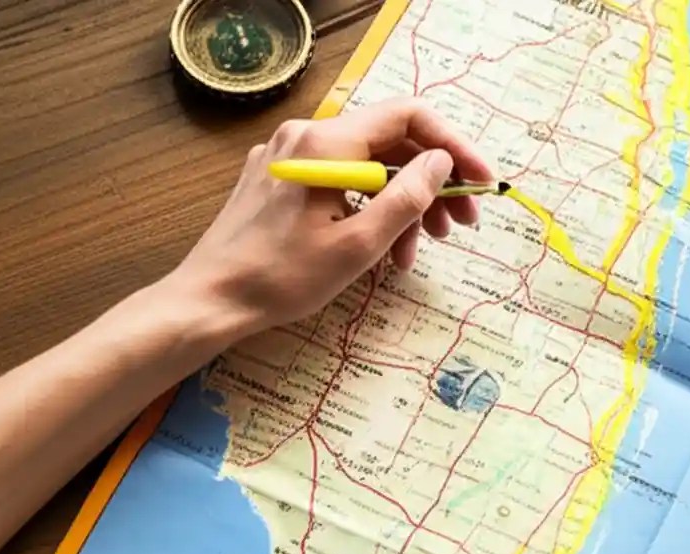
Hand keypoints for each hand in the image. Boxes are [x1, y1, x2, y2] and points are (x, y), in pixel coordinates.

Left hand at [165, 97, 493, 340]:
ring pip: (366, 165)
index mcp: (327, 144)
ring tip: (418, 251)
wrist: (209, 300)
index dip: (453, 145)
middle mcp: (306, 137)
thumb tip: (442, 162)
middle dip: (431, 183)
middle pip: (389, 142)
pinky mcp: (278, 179)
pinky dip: (368, 208)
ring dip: (402, 203)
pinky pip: (338, 180)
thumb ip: (407, 197)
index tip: (480, 182)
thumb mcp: (358, 244)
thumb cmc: (281, 278)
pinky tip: (381, 249)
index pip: (409, 116)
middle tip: (460, 225)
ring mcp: (288, 156)